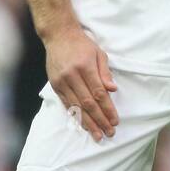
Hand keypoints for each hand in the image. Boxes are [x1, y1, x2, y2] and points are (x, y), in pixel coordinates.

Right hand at [45, 24, 118, 141]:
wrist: (58, 35)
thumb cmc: (82, 44)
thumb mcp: (99, 53)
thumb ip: (105, 72)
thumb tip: (112, 90)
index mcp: (85, 66)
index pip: (98, 93)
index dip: (107, 109)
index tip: (115, 121)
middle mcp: (72, 75)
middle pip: (88, 103)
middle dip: (100, 120)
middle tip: (109, 133)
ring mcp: (62, 81)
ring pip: (76, 106)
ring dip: (88, 122)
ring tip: (97, 134)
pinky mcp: (55, 85)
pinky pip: (66, 104)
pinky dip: (75, 116)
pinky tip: (83, 125)